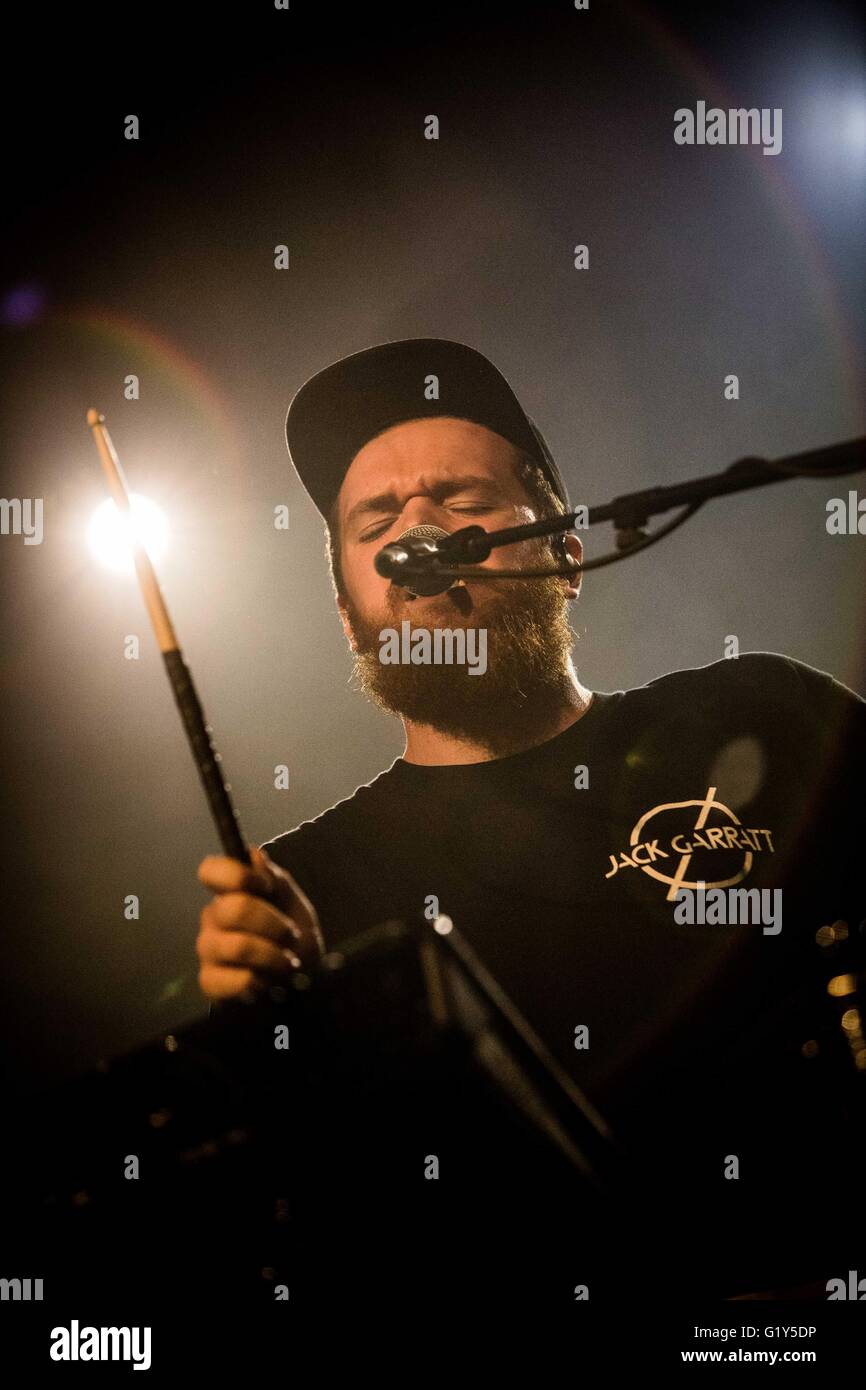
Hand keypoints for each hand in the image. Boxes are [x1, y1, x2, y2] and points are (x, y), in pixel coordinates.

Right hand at [196, 845, 323, 1000]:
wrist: (301, 984)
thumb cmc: (295, 941)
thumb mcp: (295, 907)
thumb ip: (276, 881)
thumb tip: (254, 855)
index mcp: (231, 894)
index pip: (210, 871)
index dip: (236, 875)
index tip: (266, 886)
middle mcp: (213, 918)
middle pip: (233, 909)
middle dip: (273, 924)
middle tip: (291, 937)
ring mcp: (209, 950)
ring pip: (236, 946)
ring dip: (272, 957)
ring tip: (287, 964)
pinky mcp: (209, 982)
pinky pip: (226, 980)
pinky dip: (255, 983)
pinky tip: (265, 983)